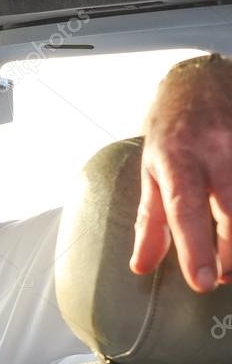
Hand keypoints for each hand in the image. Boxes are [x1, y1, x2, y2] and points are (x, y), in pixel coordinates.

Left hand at [131, 54, 231, 292]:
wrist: (201, 82)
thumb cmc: (171, 132)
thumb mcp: (150, 172)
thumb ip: (149, 222)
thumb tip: (140, 267)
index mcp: (177, 160)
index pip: (185, 210)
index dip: (195, 249)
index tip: (203, 282)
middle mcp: (215, 152)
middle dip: (231, 253)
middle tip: (222, 277)